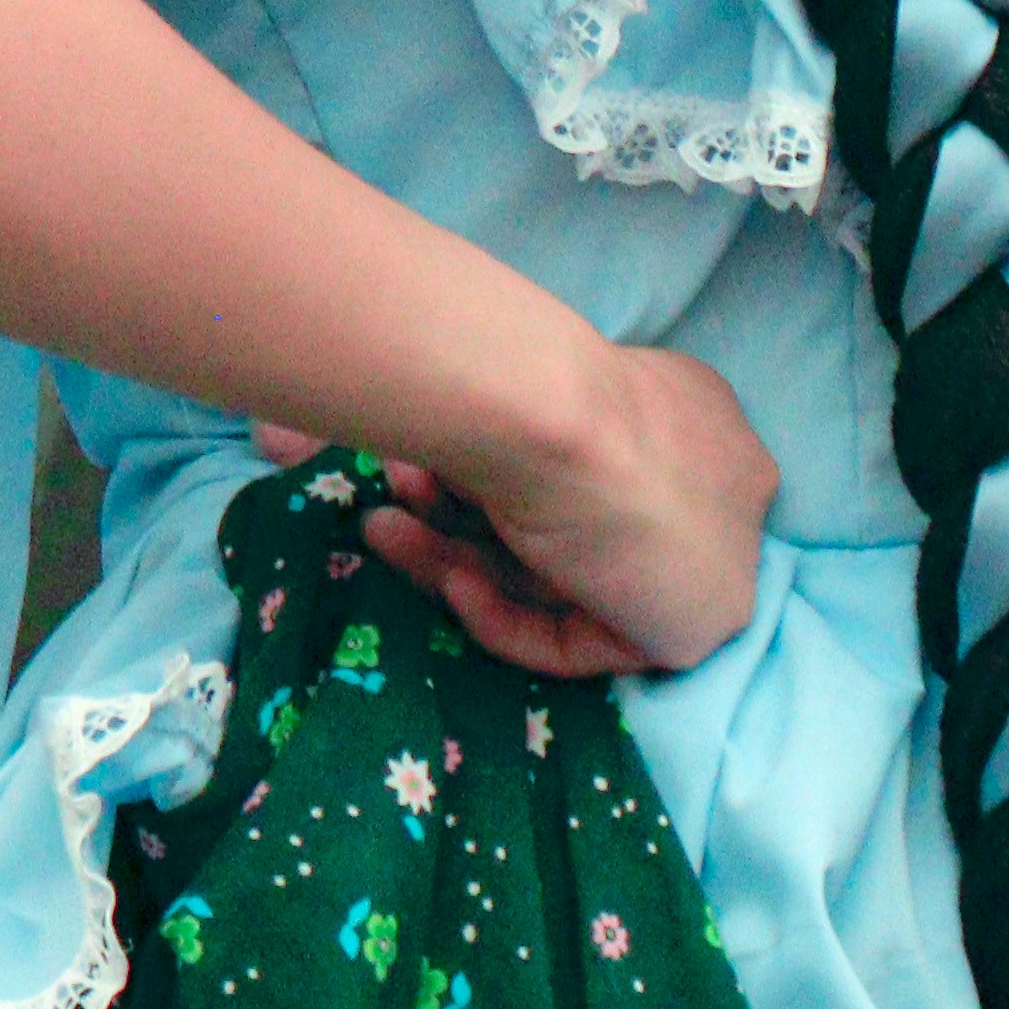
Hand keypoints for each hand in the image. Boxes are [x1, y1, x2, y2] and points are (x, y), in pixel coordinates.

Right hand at [254, 347, 776, 680]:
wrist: (552, 410)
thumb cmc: (519, 372)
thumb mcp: (489, 379)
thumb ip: (453, 421)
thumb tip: (292, 433)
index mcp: (686, 401)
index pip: (601, 465)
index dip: (507, 478)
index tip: (430, 465)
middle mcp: (713, 471)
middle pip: (582, 525)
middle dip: (475, 517)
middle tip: (396, 494)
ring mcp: (716, 549)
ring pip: (570, 575)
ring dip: (464, 554)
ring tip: (386, 524)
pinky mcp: (697, 623)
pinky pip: (584, 636)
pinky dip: (506, 613)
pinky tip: (447, 578)